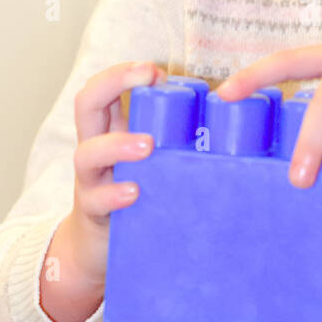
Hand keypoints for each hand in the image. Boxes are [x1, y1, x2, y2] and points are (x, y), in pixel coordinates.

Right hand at [40, 61, 165, 321]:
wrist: (99, 250)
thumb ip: (177, 140)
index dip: (124, 72)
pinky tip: (134, 193)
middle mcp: (95, 149)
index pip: (104, 88)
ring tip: (148, 145)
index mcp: (111, 131)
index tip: (155, 71)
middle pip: (86, 105)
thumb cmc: (137, 196)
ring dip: (117, 144)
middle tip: (150, 78)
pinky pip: (97, 200)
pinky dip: (114, 194)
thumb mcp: (151, 161)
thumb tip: (235, 119)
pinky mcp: (93, 213)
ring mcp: (91, 181)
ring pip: (86, 154)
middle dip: (113, 82)